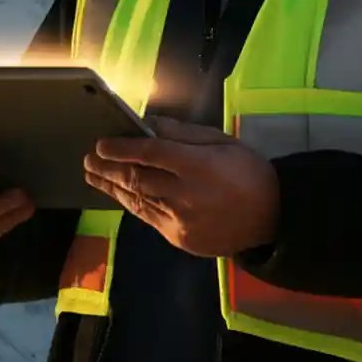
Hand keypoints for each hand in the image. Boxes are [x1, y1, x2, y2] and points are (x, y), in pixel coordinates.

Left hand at [83, 116, 278, 256]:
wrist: (273, 218)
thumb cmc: (249, 172)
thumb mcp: (222, 141)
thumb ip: (183, 133)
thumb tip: (148, 123)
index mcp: (198, 166)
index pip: (150, 154)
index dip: (121, 148)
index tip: (100, 144)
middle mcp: (186, 194)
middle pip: (137, 179)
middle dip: (108, 168)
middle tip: (88, 159)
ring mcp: (181, 221)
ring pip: (137, 201)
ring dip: (113, 187)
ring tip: (94, 175)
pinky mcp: (180, 239)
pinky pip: (149, 219)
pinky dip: (131, 204)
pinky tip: (120, 194)